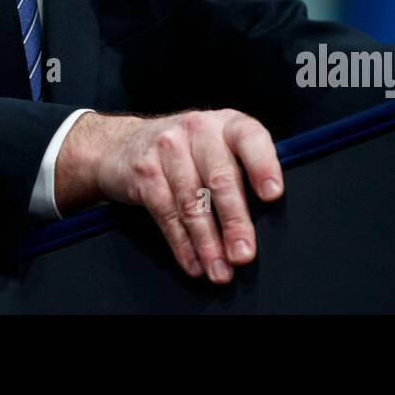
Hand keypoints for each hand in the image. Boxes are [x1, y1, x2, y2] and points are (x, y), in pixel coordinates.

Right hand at [55, 108, 282, 282]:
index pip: (249, 137)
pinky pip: (166, 213)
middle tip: (243, 254)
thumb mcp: (216, 146)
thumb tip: (270, 221)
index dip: (263, 165)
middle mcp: (197, 129)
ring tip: (220, 270)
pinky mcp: (144, 171)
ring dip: (208, 243)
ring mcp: (167, 147)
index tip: (272, 195)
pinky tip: (194, 263)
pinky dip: (182, 244)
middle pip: (220, 178)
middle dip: (234, 222)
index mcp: (226, 123)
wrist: (122, 143)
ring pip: (192, 202)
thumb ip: (241, 169)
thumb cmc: (186, 151)